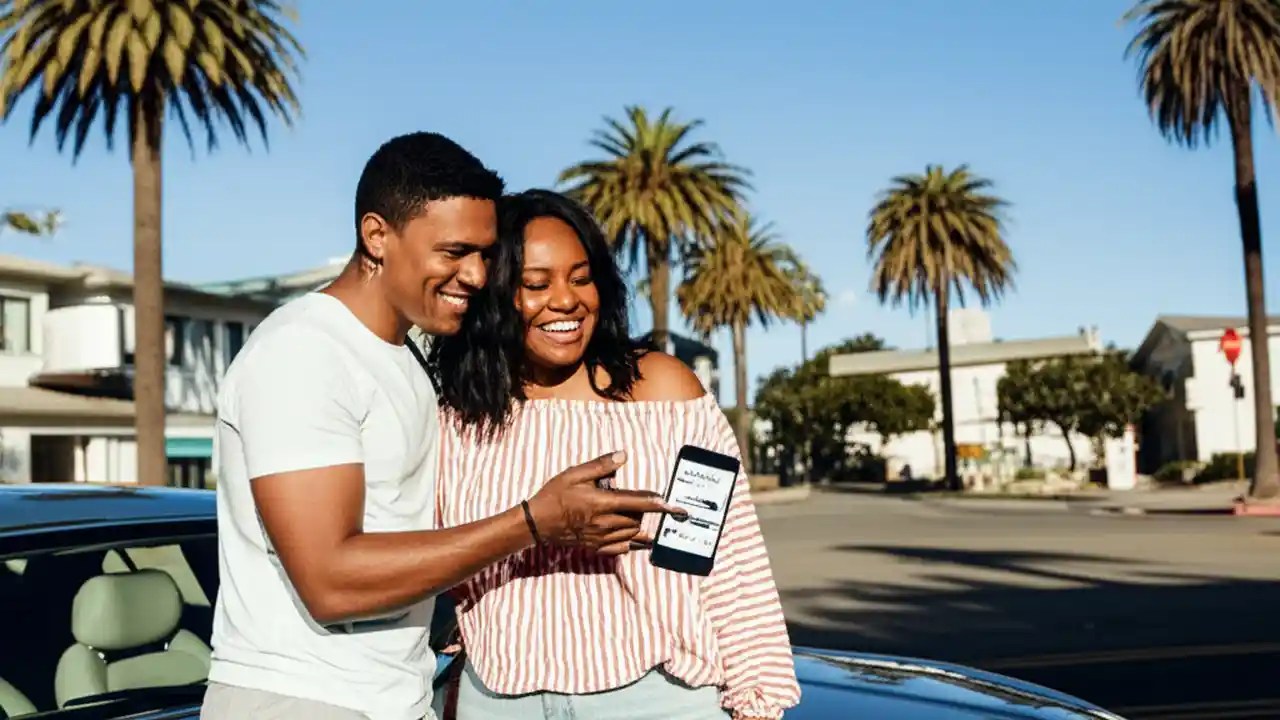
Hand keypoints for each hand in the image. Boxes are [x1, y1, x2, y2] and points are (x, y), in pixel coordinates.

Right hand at [527, 451, 686, 554]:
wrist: (537, 523)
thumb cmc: (555, 494)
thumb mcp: (575, 473)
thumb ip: (601, 465)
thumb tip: (623, 456)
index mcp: (602, 503)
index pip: (638, 503)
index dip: (659, 504)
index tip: (674, 505)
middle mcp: (605, 523)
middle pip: (637, 519)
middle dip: (642, 511)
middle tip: (638, 501)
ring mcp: (600, 538)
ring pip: (631, 534)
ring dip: (637, 525)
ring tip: (633, 515)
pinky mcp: (595, 547)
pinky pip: (620, 549)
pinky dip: (630, 543)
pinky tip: (632, 538)